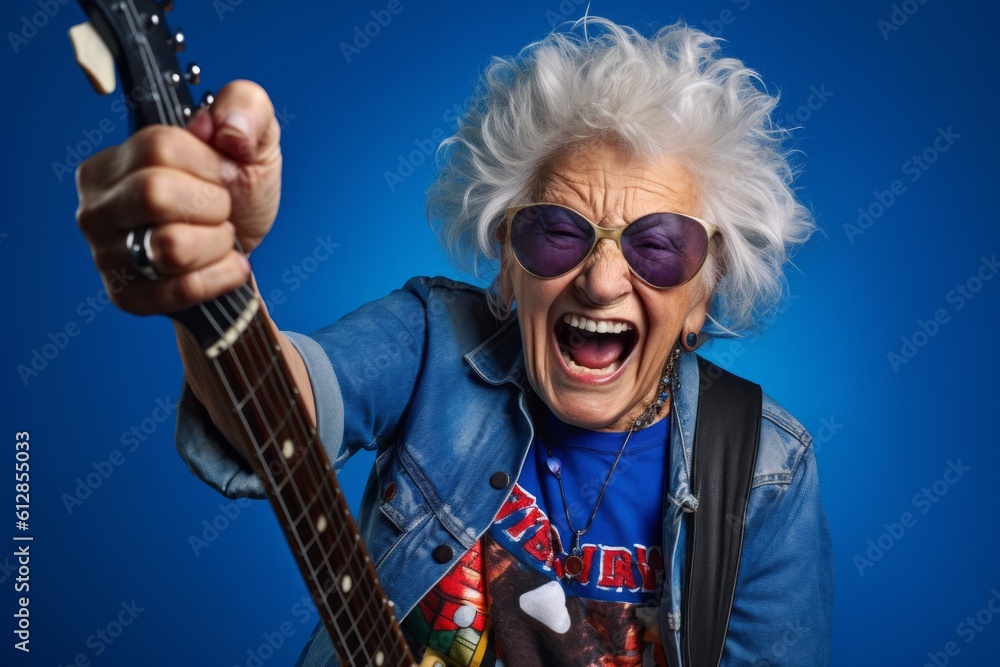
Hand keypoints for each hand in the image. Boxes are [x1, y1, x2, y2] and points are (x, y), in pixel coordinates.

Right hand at [75, 80, 281, 314]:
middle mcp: (97, 206)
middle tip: (221, 210)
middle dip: (212, 205)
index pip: (159, 147)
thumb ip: (245, 106)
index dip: (208, 164)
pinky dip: (221, 277)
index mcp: (115, 161)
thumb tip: (227, 128)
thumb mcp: (253, 139)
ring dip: (218, 243)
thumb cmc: (239, 193)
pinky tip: (228, 266)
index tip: (221, 175)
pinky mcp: (128, 297)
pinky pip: (181, 289)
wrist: (244, 251)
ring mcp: (106, 255)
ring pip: (170, 246)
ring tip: (221, 238)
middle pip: (155, 194)